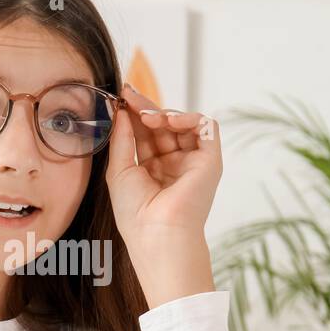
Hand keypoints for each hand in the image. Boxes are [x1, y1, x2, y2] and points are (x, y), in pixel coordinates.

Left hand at [104, 84, 221, 308]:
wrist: (158, 234)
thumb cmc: (136, 213)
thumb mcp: (119, 170)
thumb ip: (122, 139)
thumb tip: (121, 112)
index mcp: (152, 169)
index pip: (145, 133)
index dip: (133, 114)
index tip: (120, 97)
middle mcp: (174, 164)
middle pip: (162, 125)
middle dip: (145, 108)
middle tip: (129, 96)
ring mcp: (192, 162)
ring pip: (183, 123)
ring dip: (164, 114)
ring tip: (147, 117)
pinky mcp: (210, 160)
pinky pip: (206, 127)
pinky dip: (189, 117)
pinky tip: (169, 122)